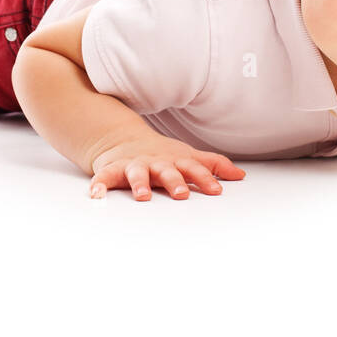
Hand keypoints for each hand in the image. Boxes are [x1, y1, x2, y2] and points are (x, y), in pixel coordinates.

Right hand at [89, 133, 245, 200]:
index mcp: (175, 161)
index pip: (194, 169)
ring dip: (140, 185)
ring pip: (137, 175)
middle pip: (166, 172)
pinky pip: (104, 178)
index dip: (205, 179)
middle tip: (182, 194)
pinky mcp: (112, 170)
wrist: (124, 139)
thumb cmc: (162, 154)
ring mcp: (134, 166)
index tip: (216, 191)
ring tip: (143, 196)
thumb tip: (240, 175)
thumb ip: (214, 165)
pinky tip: (96, 195)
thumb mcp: (189, 156)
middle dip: (174, 182)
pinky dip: (99, 185)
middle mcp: (155, 163)